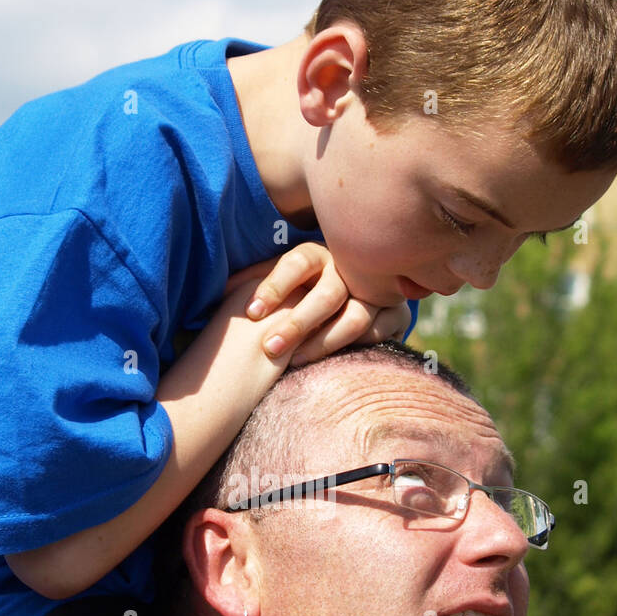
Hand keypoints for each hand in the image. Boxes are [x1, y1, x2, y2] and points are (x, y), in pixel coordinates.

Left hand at [234, 245, 412, 364]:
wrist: (348, 308)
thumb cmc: (296, 299)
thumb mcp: (276, 287)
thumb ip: (253, 284)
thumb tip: (221, 289)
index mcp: (316, 254)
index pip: (297, 262)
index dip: (275, 286)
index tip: (252, 312)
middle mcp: (348, 268)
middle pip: (327, 293)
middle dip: (297, 323)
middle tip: (269, 348)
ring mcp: (375, 290)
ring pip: (354, 316)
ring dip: (323, 341)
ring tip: (294, 361)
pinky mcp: (396, 312)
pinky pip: (379, 331)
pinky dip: (354, 346)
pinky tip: (330, 361)